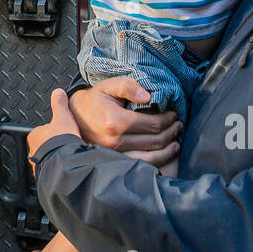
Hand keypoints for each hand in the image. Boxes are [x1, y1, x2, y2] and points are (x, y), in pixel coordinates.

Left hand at [27, 89, 83, 170]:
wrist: (65, 162)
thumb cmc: (61, 140)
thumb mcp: (63, 116)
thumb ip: (59, 104)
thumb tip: (58, 92)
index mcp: (35, 135)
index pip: (42, 131)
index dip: (53, 131)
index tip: (62, 132)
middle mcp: (33, 150)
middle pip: (44, 145)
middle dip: (53, 145)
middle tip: (66, 144)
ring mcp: (39, 164)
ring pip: (48, 158)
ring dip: (56, 157)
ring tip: (68, 156)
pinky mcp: (46, 175)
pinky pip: (52, 170)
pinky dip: (58, 168)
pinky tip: (67, 166)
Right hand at [67, 76, 181, 167]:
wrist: (75, 116)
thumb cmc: (95, 100)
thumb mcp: (108, 86)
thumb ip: (128, 86)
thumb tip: (148, 97)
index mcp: (115, 121)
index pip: (152, 124)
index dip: (168, 120)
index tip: (173, 115)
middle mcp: (115, 140)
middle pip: (155, 141)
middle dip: (171, 132)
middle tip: (177, 125)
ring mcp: (114, 154)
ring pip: (151, 157)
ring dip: (168, 149)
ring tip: (175, 141)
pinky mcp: (114, 162)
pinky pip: (141, 166)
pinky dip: (157, 162)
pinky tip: (164, 154)